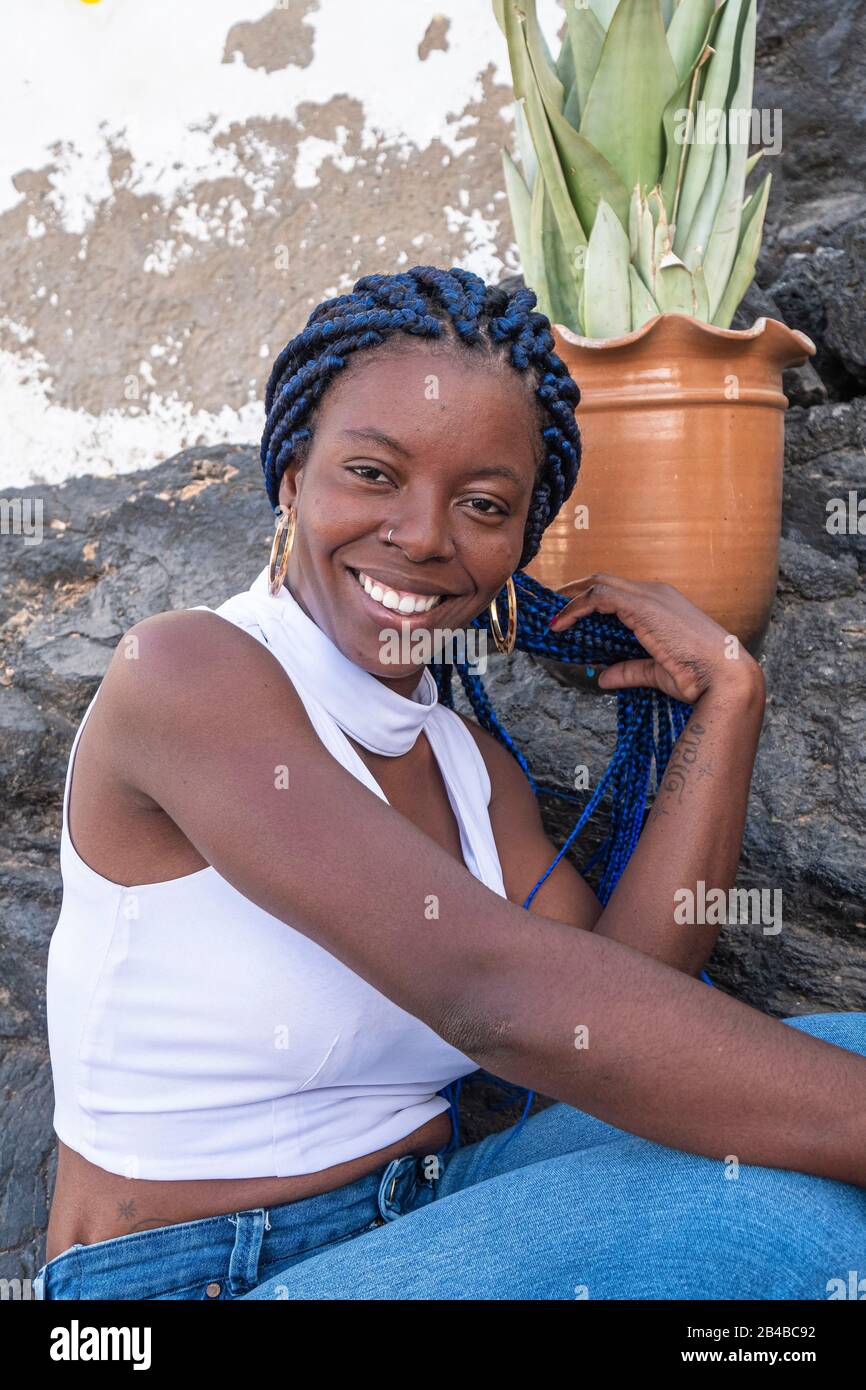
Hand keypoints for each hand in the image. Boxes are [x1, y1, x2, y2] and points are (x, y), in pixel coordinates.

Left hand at [548, 573, 764, 705]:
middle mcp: (656, 593)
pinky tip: (560, 625)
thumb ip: (629, 670)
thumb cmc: (698, 678)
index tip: (567, 615)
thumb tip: (603, 678)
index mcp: (662, 604)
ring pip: (599, 584)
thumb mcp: (656, 673)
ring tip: (551, 618)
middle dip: (574, 592)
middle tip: (552, 609)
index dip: (589, 600)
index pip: (618, 591)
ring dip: (570, 599)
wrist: (724, 678)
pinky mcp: (643, 606)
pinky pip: (599, 597)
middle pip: (604, 581)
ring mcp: (650, 596)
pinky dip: (576, 608)